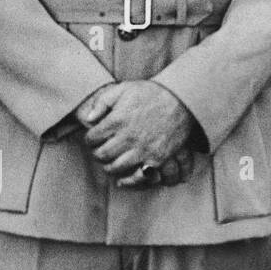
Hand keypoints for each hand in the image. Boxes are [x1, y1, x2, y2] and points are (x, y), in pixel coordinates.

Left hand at [76, 81, 195, 181]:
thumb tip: (89, 118)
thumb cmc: (151, 93)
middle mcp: (127, 137)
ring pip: (115, 167)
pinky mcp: (156, 159)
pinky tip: (122, 179)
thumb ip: (102, 102)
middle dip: (97, 154)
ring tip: (110, 162)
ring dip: (109, 166)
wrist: (181, 100)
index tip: (93, 139)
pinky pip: (137, 176)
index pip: (92, 138)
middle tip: (100, 151)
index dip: (89, 139)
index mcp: (117, 120)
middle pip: (101, 155)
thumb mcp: (123, 89)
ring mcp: (142, 150)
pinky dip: (127, 180)